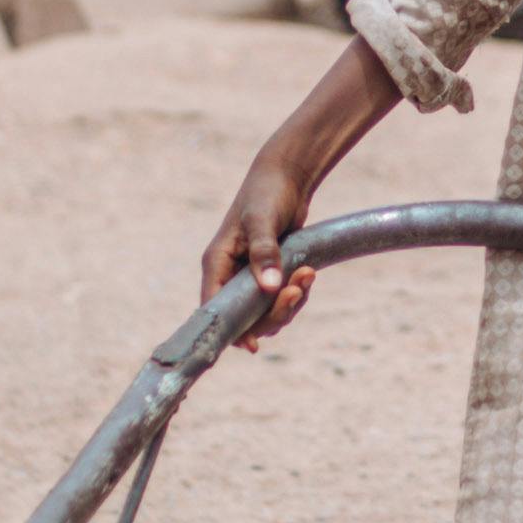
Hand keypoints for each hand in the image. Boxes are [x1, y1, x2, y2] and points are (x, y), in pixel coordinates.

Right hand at [198, 37, 399, 344]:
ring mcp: (250, 278)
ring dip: (290, 303)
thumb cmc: (266, 194)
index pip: (214, 310)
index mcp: (216, 264)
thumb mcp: (262, 221)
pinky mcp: (269, 276)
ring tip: (307, 276)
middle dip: (273, 313)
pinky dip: (297, 293)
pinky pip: (281, 300)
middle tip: (295, 293)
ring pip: (266, 313)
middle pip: (245, 319)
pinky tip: (309, 274)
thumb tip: (269, 288)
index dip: (230, 332)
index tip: (252, 345)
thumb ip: (264, 253)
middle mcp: (229, 275)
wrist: (286, 177)